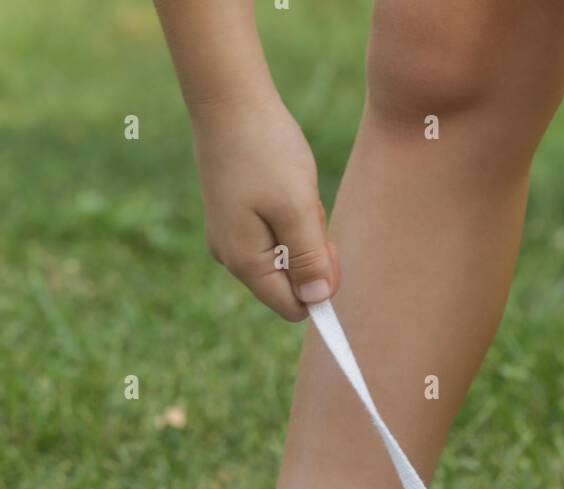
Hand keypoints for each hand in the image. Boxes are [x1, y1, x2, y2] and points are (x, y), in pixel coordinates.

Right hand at [191, 96, 338, 321]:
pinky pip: (277, 233)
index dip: (319, 288)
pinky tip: (282, 184)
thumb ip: (310, 259)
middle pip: (292, 282)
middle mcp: (233, 258)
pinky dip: (290, 215)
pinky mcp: (236, 218)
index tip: (329, 246)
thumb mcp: (297, 207)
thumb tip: (318, 301)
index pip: (293, 307)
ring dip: (303, 229)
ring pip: (288, 255)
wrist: (229, 99)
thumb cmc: (263, 150)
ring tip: (291, 188)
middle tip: (306, 207)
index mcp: (245, 263)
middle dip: (311, 252)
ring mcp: (232, 238)